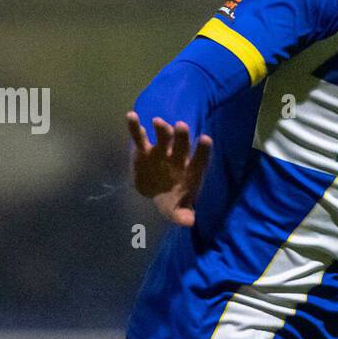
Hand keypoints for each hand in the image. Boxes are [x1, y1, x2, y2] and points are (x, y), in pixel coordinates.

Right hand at [126, 112, 212, 226]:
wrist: (155, 193)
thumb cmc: (172, 200)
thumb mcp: (176, 211)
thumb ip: (182, 215)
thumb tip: (189, 222)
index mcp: (191, 170)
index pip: (200, 159)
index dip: (203, 150)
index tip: (206, 139)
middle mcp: (178, 157)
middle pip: (182, 145)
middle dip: (182, 136)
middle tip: (181, 126)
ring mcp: (161, 151)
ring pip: (164, 138)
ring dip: (162, 130)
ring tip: (158, 122)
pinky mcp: (144, 150)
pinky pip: (140, 138)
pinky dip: (135, 127)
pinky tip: (131, 116)